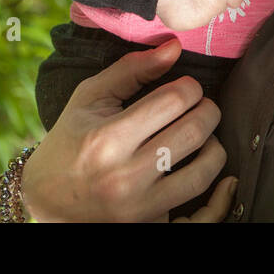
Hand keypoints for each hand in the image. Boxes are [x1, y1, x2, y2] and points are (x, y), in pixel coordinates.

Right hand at [19, 37, 237, 221]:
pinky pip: (200, 218)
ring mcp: (139, 207)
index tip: (186, 87)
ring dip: (215, 146)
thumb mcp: (90, 97)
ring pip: (203, 172)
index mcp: (108, 139)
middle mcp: (125, 176)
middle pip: (194, 132)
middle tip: (202, 106)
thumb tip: (175, 48)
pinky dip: (221, 198)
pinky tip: (226, 180)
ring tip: (204, 136)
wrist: (47, 200)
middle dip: (208, 110)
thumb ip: (132, 69)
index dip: (190, 87)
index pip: (173, 101)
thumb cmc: (70, 140)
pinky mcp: (149, 225)